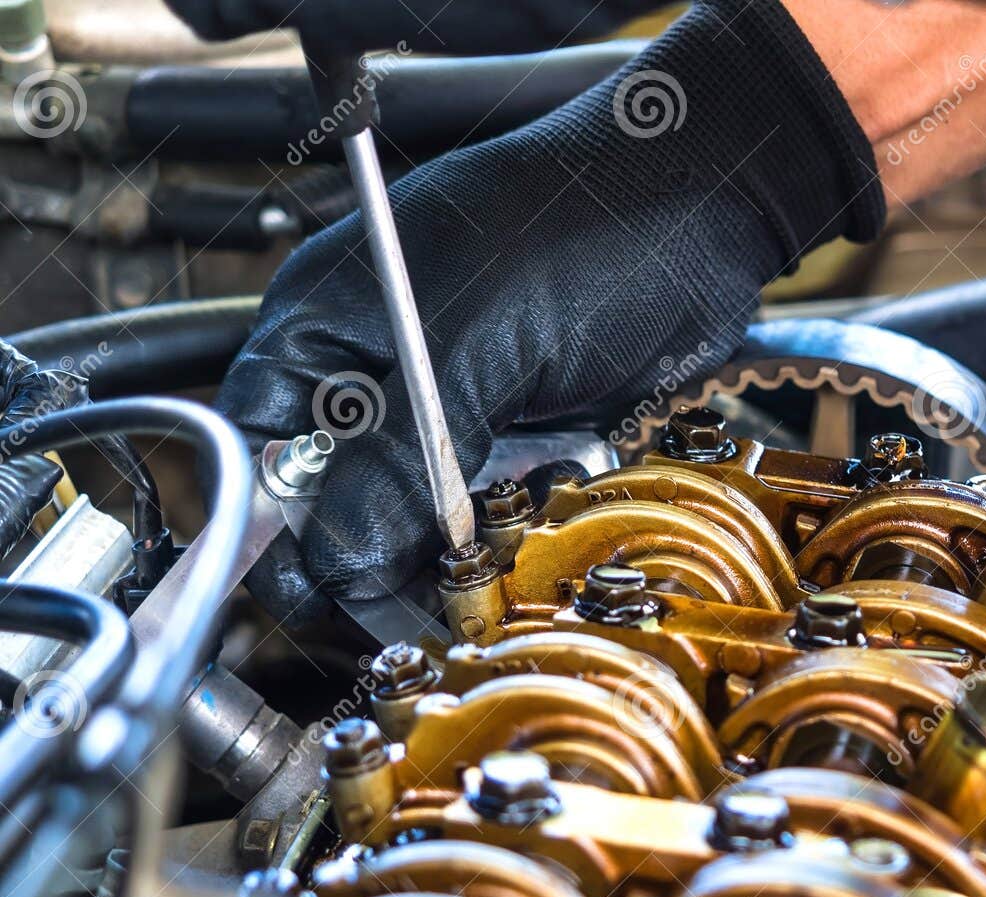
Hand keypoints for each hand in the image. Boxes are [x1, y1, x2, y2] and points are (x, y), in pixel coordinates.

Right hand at [219, 0, 882, 625]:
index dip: (289, 531)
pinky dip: (519, 521)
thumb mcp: (476, 343)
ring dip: (463, 543)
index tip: (341, 593)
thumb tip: (336, 558)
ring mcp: (455, 401)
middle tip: (438, 583)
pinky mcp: (524, 428)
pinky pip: (496, 506)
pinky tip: (551, 505)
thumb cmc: (585, 225)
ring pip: (424, 517)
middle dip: (388, 548)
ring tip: (505, 535)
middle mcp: (380, 369)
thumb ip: (399, 454)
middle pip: (344, 500)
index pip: (264, 453)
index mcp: (325, 325)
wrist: (711, 205)